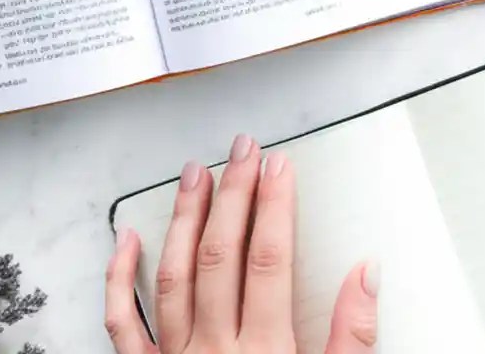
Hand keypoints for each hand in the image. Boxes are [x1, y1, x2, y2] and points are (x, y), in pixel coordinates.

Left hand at [105, 134, 378, 353]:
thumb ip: (353, 338)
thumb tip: (364, 275)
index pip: (269, 261)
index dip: (275, 206)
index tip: (281, 167)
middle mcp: (213, 353)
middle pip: (222, 256)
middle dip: (234, 195)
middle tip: (243, 150)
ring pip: (173, 274)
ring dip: (185, 218)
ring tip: (195, 174)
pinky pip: (123, 323)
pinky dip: (121, 277)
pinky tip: (127, 239)